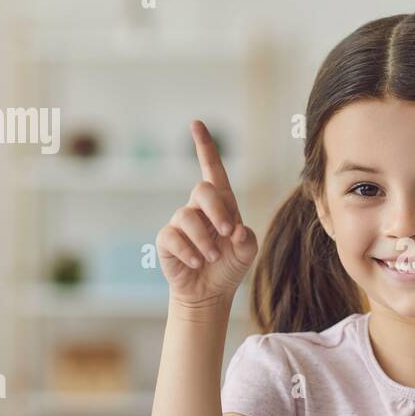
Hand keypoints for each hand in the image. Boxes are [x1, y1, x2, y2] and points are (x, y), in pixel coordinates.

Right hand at [156, 120, 258, 305]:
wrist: (210, 292)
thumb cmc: (229, 266)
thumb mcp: (247, 252)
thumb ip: (248, 239)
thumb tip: (237, 230)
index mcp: (221, 203)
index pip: (212, 169)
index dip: (205, 146)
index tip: (196, 123)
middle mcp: (199, 208)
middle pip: (203, 189)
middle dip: (217, 210)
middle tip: (229, 233)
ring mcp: (181, 223)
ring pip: (187, 216)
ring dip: (204, 239)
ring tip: (213, 258)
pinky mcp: (166, 240)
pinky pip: (172, 237)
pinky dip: (189, 251)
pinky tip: (198, 263)